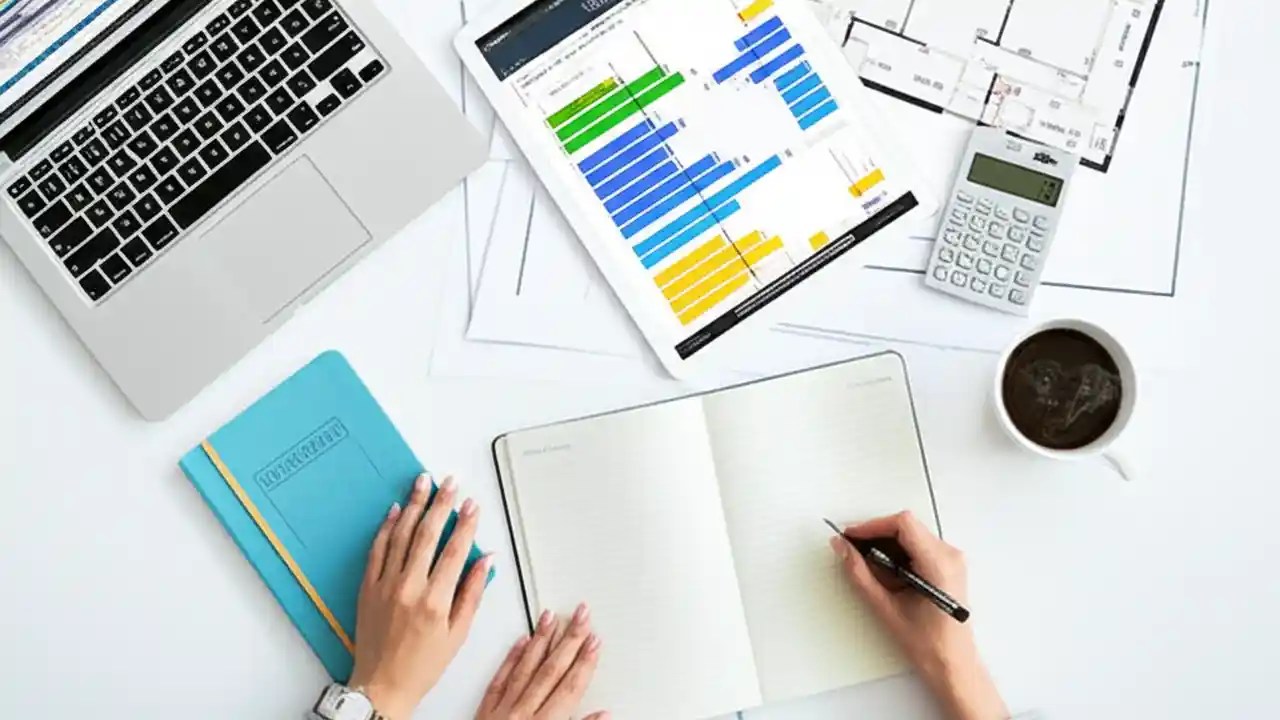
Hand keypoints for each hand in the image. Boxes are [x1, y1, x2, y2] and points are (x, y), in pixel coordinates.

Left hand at [349, 475, 492, 719]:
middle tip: (450, 482)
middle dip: (441, 504)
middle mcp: (408, 588)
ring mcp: (385, 586)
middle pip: (427, 535)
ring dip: (414, 506)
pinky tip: (396, 510)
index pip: (455, 551)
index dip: (466, 524)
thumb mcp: (458, 634)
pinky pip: (377, 550)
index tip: (472, 505)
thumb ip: (472, 593)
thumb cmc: (423, 664)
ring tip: (423, 483)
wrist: (382, 684)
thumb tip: (486, 561)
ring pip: (400, 536)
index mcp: (435, 601)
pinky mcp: (368, 588)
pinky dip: (386, 527)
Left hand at [476, 605, 606, 719]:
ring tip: (551, 616)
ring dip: (541, 639)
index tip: (595, 640)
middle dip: (570, 639)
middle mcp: (522, 713)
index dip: (585, 662)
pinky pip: (500, 679)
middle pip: (551, 669)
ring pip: (525, 667)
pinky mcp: (484, 712)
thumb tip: (602, 714)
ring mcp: (502, 710)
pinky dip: (511, 658)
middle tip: (581, 615)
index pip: (569, 687)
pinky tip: (521, 640)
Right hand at [830, 511, 1007, 719]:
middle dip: (876, 536)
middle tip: (853, 551)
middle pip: (906, 527)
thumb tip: (843, 549)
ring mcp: (951, 560)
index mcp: (939, 565)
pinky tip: (887, 575)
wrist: (953, 664)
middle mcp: (950, 557)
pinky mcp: (948, 565)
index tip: (851, 536)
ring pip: (910, 535)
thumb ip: (860, 574)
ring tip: (871, 570)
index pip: (903, 524)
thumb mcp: (886, 608)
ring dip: (886, 546)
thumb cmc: (930, 645)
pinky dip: (897, 554)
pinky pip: (918, 546)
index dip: (872, 525)